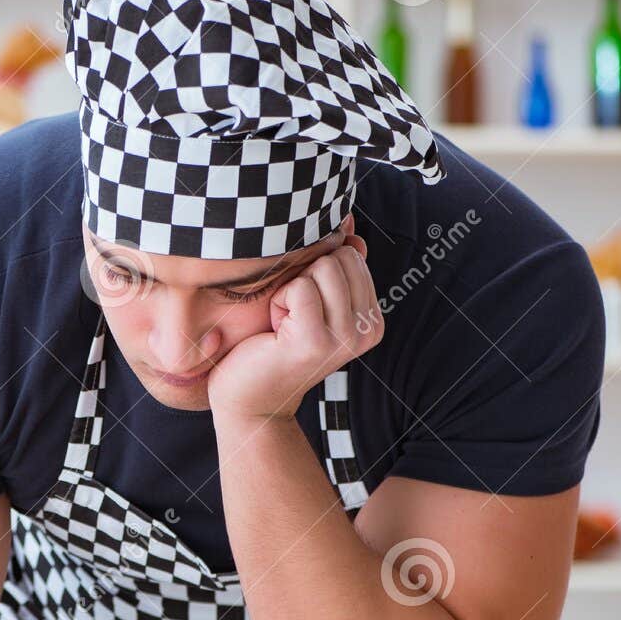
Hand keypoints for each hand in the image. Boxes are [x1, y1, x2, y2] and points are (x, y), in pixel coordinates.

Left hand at [207, 234, 380, 421]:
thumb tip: (349, 220)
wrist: (248, 398)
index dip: (316, 271)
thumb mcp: (310, 299)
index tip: (304, 308)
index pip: (351, 254)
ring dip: (290, 289)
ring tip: (284, 323)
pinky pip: (299, 287)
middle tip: (291, 316)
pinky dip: (278, 301)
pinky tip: (274, 330)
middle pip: (339, 256)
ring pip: (322, 267)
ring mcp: (346, 337)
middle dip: (304, 276)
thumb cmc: (271, 343)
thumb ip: (334, 264)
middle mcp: (368, 329)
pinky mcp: (316, 342)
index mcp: (372, 318)